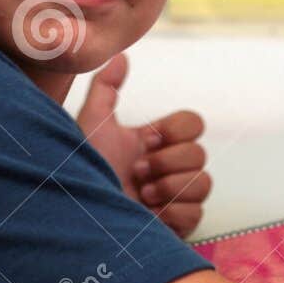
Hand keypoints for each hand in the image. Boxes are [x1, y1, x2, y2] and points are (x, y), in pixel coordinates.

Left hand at [75, 53, 211, 237]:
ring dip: (169, 188)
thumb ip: (105, 87)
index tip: (148, 138)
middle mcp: (166, 168)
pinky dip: (171, 213)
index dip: (175, 130)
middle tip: (137, 172)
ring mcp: (173, 197)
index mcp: (152, 142)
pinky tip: (147, 215)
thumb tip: (122, 56)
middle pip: (200, 153)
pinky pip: (197, 213)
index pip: (192, 123)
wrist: (80, 218)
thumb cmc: (81, 171)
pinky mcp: (176, 225)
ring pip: (203, 183)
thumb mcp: (90, 125)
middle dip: (166, 163)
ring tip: (140, 194)